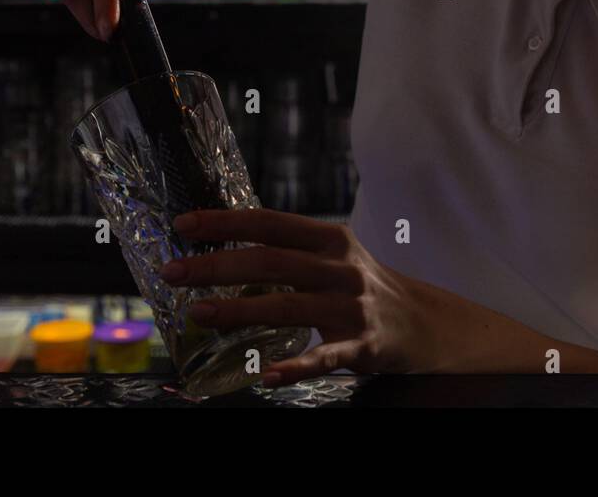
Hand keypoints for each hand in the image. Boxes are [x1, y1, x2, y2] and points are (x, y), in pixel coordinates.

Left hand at [159, 209, 442, 386]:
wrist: (423, 322)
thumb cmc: (362, 286)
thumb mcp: (333, 256)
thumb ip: (288, 249)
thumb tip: (222, 245)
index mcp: (330, 239)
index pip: (269, 223)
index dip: (224, 222)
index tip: (183, 225)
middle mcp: (341, 268)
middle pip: (271, 261)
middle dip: (217, 265)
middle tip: (174, 272)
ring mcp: (352, 307)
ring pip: (289, 306)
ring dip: (241, 310)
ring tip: (200, 313)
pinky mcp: (364, 345)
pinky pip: (324, 357)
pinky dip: (295, 366)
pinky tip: (266, 375)